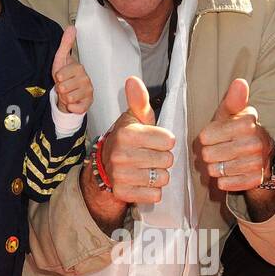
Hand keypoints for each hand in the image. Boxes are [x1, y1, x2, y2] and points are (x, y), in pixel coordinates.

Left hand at [51, 26, 92, 114]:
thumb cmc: (64, 78)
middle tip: (64, 86)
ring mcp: (88, 92)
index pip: (61, 75)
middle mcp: (86, 80)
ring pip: (68, 98)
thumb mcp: (61, 59)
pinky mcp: (88, 104)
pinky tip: (72, 103)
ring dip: (65, 98)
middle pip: (64, 87)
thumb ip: (65, 44)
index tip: (61, 77)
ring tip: (68, 93)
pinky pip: (76, 108)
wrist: (68, 94)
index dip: (57, 78)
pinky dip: (71, 107)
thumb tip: (72, 27)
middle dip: (60, 89)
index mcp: (79, 69)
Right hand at [102, 76, 174, 204]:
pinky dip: (153, 191)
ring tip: (147, 168)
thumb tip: (133, 80)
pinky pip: (155, 195)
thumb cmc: (128, 139)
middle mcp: (121, 154)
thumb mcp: (134, 118)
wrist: (105, 165)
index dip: (166, 141)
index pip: (169, 141)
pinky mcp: (123, 193)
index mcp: (128, 134)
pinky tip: (143, 182)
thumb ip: (139, 101)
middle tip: (150, 156)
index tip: (155, 141)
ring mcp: (121, 175)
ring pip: (163, 178)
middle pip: (168, 160)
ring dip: (159, 175)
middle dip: (163, 159)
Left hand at [197, 78, 272, 191]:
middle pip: (209, 155)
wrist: (263, 156)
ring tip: (223, 161)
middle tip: (217, 151)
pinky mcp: (254, 180)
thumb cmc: (237, 131)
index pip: (206, 137)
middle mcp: (255, 142)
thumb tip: (240, 82)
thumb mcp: (232, 114)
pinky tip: (229, 172)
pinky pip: (224, 184)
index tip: (212, 136)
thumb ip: (233, 99)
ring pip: (216, 170)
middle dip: (209, 154)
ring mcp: (256, 163)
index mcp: (248, 123)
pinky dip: (223, 180)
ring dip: (215, 168)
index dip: (205, 138)